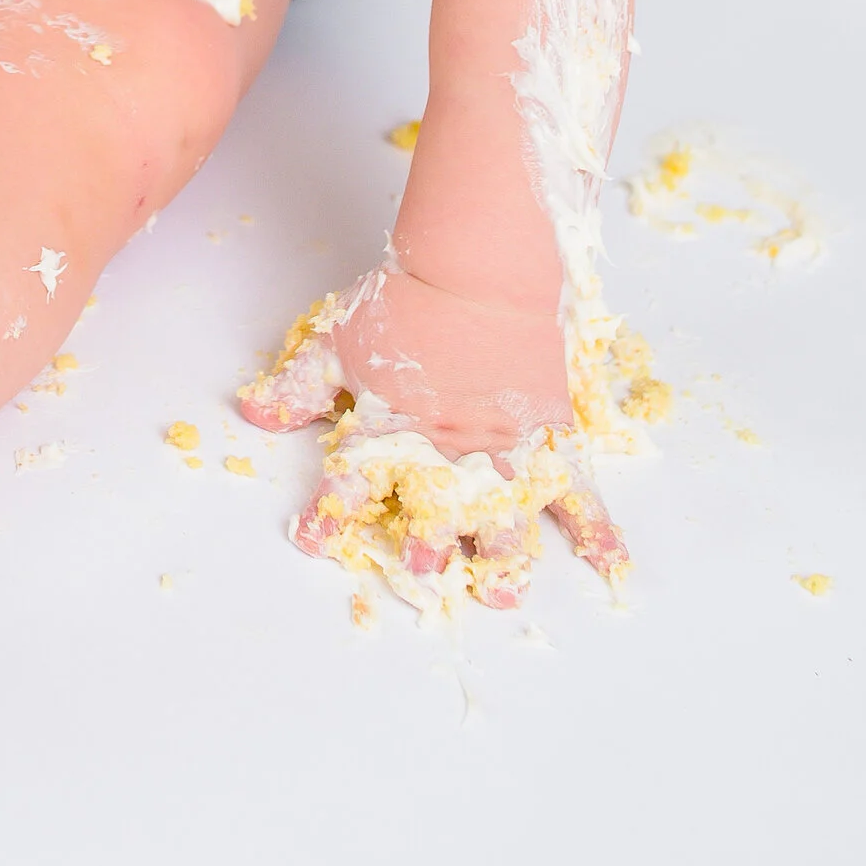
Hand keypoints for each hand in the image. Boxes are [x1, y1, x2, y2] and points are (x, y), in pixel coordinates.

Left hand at [239, 265, 626, 608]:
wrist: (478, 271)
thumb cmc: (408, 299)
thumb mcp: (338, 339)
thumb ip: (298, 385)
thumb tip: (251, 412)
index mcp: (388, 436)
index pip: (348, 489)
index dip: (328, 518)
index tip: (313, 538)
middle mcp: (444, 460)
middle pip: (433, 524)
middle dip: (424, 554)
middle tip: (421, 569)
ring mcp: (503, 457)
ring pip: (505, 528)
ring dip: (503, 565)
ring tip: (501, 594)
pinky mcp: (551, 442)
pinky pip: (581, 498)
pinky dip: (601, 535)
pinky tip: (614, 568)